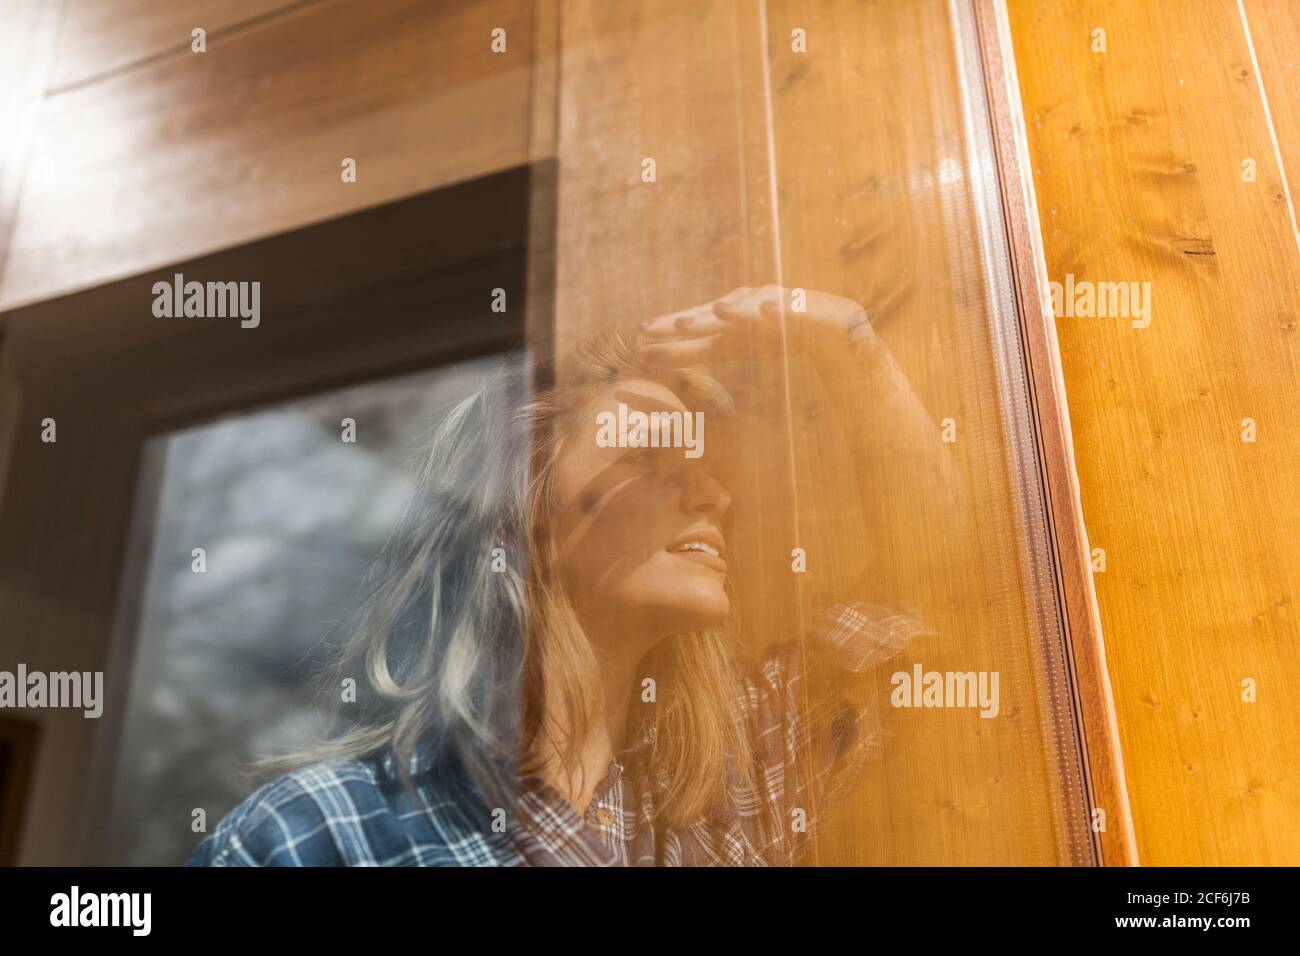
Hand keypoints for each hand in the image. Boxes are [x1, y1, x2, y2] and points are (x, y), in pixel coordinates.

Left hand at [635, 285, 876, 369]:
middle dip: (693, 319)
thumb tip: (647, 355)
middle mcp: (747, 308)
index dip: (668, 328)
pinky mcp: (805, 312)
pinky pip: (792, 311)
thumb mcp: (730, 347)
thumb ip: (694, 349)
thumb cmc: (772, 336)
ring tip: (717, 313)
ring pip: (753, 311)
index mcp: (727, 319)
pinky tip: (769, 308)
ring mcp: (775, 307)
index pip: (693, 322)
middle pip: (716, 315)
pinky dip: (779, 309)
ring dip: (735, 311)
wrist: (828, 330)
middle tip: (670, 326)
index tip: (638, 334)